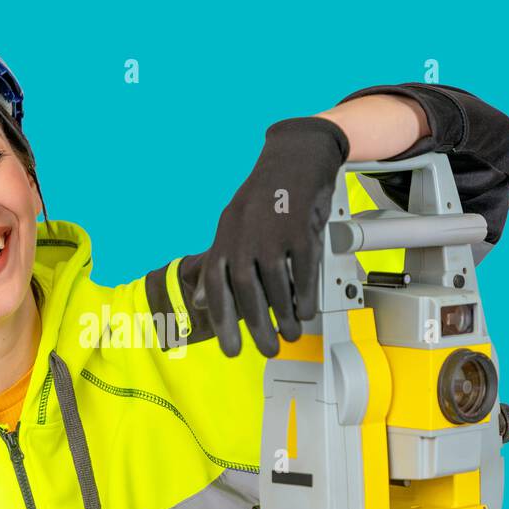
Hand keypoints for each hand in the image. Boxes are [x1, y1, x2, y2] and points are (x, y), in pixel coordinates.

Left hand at [195, 116, 347, 356]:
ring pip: (277, 282)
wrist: (296, 159)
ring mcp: (272, 230)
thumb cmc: (266, 197)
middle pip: (247, 289)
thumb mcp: (233, 228)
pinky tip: (306, 311)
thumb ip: (218, 265)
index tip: (231, 349)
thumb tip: (202, 301)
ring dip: (284, 315)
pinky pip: (304, 269)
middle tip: (268, 350)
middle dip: (257, 325)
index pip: (216, 284)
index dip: (222, 320)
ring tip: (292, 334)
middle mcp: (244, 234)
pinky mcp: (300, 227)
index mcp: (225, 237)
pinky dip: (305, 294)